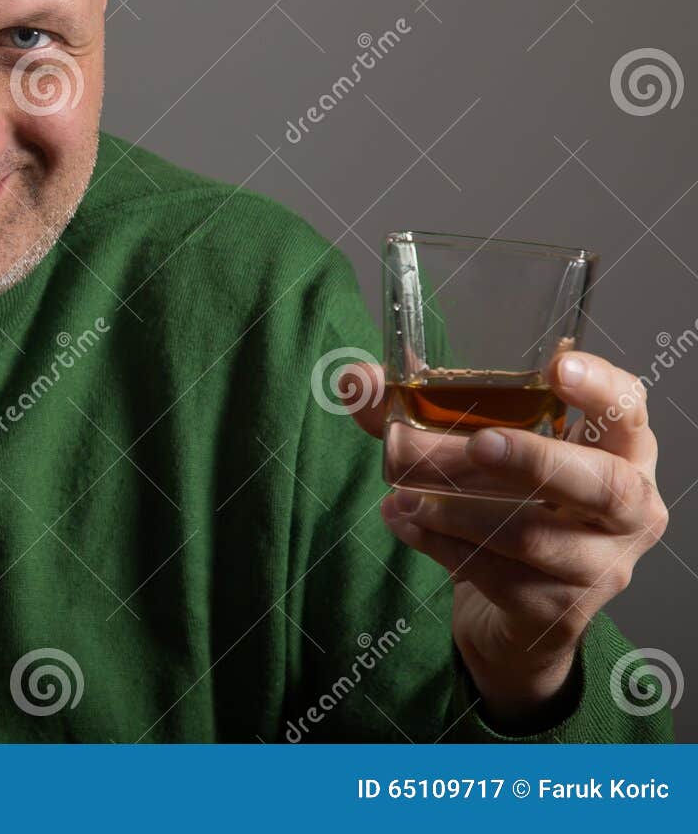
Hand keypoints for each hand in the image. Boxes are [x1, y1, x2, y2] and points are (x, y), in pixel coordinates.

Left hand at [348, 352, 668, 726]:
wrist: (506, 613)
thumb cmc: (499, 508)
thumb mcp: (466, 455)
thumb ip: (415, 413)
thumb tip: (354, 378)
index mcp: (618, 453)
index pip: (628, 412)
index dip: (602, 389)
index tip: (557, 368)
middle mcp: (628, 510)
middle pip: (603, 484)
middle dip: (536, 460)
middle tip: (479, 444)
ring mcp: (600, 566)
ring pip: (533, 536)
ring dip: (458, 511)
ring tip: (404, 495)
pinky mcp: (560, 611)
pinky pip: (497, 574)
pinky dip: (440, 545)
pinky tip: (405, 523)